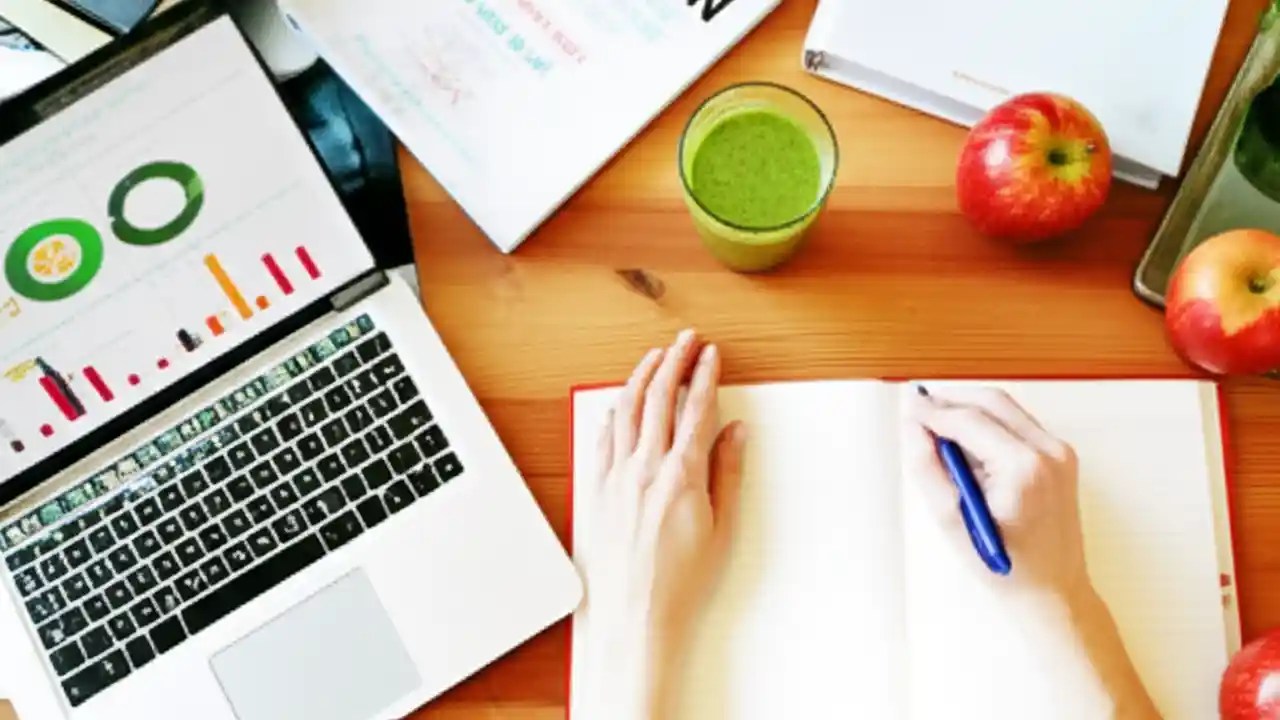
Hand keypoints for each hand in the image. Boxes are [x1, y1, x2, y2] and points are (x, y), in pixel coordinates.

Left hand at [575, 330, 745, 719]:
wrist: (635, 614)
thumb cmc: (681, 580)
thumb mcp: (721, 527)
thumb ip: (727, 472)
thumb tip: (735, 431)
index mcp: (682, 475)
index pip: (696, 408)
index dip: (705, 375)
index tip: (711, 354)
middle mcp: (646, 468)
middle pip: (659, 397)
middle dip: (674, 361)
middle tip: (686, 341)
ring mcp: (618, 476)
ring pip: (626, 410)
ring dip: (641, 377)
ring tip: (653, 358)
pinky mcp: (598, 490)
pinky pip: (604, 439)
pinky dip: (614, 414)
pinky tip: (619, 404)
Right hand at [902, 386, 1087, 602]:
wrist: (1052, 590)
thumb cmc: (1003, 565)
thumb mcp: (951, 521)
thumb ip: (926, 468)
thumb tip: (911, 426)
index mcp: (1023, 467)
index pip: (968, 420)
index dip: (932, 410)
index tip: (906, 404)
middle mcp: (1049, 451)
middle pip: (991, 401)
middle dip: (951, 400)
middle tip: (917, 409)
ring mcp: (1060, 452)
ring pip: (1006, 409)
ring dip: (969, 410)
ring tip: (937, 427)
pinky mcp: (1061, 457)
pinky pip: (1018, 424)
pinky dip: (988, 424)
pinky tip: (966, 444)